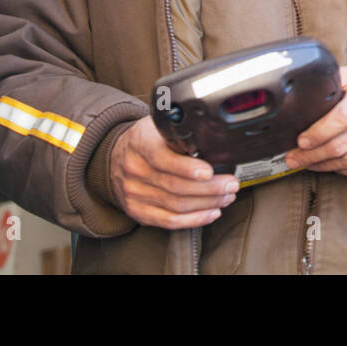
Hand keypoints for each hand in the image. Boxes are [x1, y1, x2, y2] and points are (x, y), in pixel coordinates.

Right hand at [109, 116, 238, 229]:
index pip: (162, 159)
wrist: (115, 156)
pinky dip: (193, 219)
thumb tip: (215, 131)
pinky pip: (168, 221)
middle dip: (209, 188)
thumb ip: (180, 130)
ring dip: (207, 203)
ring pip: (175, 205)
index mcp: (140, 144)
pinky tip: (211, 212)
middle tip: (231, 184)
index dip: (187, 168)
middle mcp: (134, 170)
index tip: (209, 171)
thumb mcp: (158, 125)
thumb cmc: (146, 139)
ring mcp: (134, 194)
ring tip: (227, 197)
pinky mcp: (137, 211)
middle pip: (175, 186)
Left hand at [284, 65, 346, 175]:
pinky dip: (346, 171)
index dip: (318, 132)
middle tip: (295, 158)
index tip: (301, 140)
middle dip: (312, 155)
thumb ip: (336, 81)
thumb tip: (305, 96)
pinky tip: (333, 166)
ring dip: (326, 166)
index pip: (342, 116)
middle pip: (343, 143)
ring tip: (309, 164)